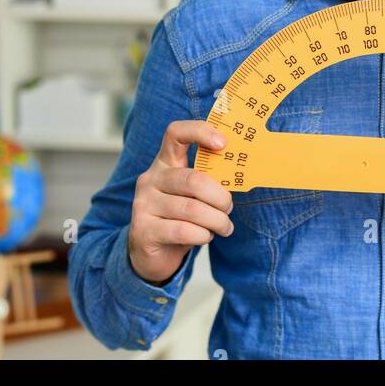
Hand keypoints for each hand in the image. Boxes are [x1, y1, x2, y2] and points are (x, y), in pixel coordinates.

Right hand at [128, 120, 235, 284]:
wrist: (151, 254)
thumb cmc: (179, 218)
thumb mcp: (192, 195)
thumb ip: (207, 181)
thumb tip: (240, 172)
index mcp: (164, 163)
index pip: (176, 133)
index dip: (200, 132)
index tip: (223, 144)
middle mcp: (150, 179)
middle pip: (193, 179)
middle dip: (220, 197)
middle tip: (228, 208)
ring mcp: (143, 204)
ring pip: (192, 209)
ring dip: (216, 221)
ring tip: (223, 227)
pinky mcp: (143, 230)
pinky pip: (183, 231)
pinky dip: (203, 236)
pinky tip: (205, 236)